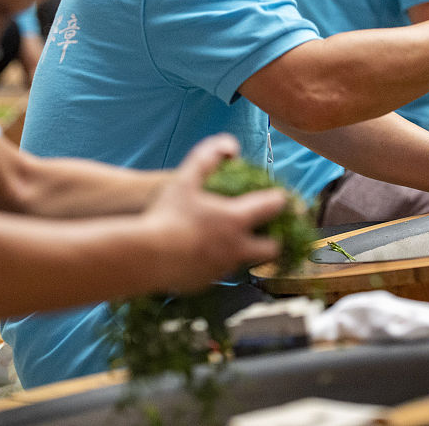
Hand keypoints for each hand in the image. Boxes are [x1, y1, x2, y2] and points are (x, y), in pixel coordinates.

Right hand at [143, 134, 286, 292]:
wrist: (145, 257)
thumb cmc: (166, 215)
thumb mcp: (185, 179)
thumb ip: (208, 157)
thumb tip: (231, 145)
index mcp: (236, 219)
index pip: (273, 207)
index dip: (282, 200)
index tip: (283, 199)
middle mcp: (237, 247)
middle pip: (273, 247)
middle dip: (275, 238)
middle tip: (269, 229)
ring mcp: (224, 268)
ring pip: (247, 261)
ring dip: (245, 251)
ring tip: (231, 239)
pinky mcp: (208, 283)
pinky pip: (221, 273)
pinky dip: (219, 263)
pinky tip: (202, 252)